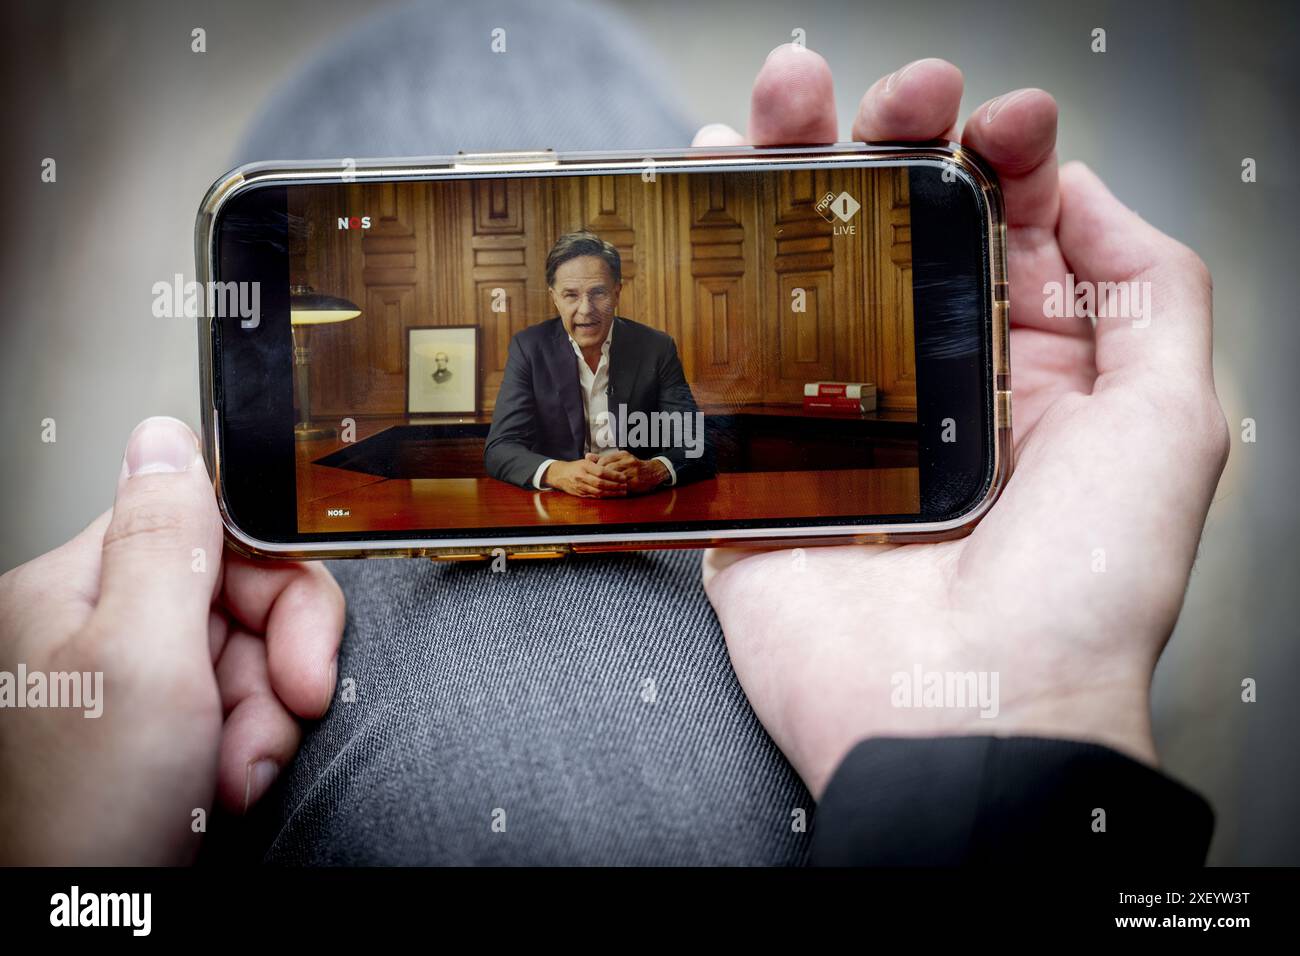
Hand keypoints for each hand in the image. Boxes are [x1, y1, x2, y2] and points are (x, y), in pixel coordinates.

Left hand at [0, 416, 344, 863]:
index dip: (276, 588)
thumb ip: (167, 541)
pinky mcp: (155, 735)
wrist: (84, 936)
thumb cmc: (85, 821)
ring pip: (247, 660)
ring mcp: (125, 688)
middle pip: (238, 599)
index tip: (300, 653)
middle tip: (278, 716)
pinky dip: (249, 752)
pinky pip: (235, 710)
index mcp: (72, 590)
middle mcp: (93, 631)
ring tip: (230, 776)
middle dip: (274, 669)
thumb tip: (166, 436)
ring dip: (264, 723)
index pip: (212, 532)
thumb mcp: (140, 662)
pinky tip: (222, 790)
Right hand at [543, 456, 628, 497]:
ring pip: (599, 492)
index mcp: (584, 466)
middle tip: (626, 485)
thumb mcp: (586, 461)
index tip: (623, 476)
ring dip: (612, 493)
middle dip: (615, 485)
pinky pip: (595, 496)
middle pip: (601, 483)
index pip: (601, 471)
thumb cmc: (576, 466)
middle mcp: (581, 477)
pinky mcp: (581, 494)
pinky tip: (614, 495)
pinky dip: (606, 496)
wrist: (560, 475)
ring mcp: (581, 487)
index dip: (613, 475)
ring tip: (623, 491)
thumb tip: (615, 462)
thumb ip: (599, 461)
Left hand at [593, 450, 668, 493]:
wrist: (653, 472)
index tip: (591, 473)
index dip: (596, 468)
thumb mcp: (620, 458)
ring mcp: (632, 472)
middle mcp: (628, 462)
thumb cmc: (633, 465)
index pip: (604, 460)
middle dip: (599, 477)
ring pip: (613, 479)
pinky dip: (612, 490)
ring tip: (599, 487)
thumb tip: (587, 456)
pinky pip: (620, 487)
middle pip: (608, 470)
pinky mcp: (635, 483)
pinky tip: (608, 491)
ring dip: (605, 484)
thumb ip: (603, 458)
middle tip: (593, 482)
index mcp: (623, 455)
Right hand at [700, 47, 1227, 799]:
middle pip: (897, 238)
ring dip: (791, 184)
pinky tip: (706, 219)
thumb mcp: (1171, 427)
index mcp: (1034, 376)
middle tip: (886, 95)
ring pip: (803, 278)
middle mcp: (935, 390)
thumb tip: (1083, 191)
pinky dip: (708, 286)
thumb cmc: (1077, 593)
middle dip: (888, 142)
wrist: (961, 716)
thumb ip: (1153, 294)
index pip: (1006, 233)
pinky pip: (726, 363)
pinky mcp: (763, 465)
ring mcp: (841, 423)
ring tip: (779, 113)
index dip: (1000, 157)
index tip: (994, 116)